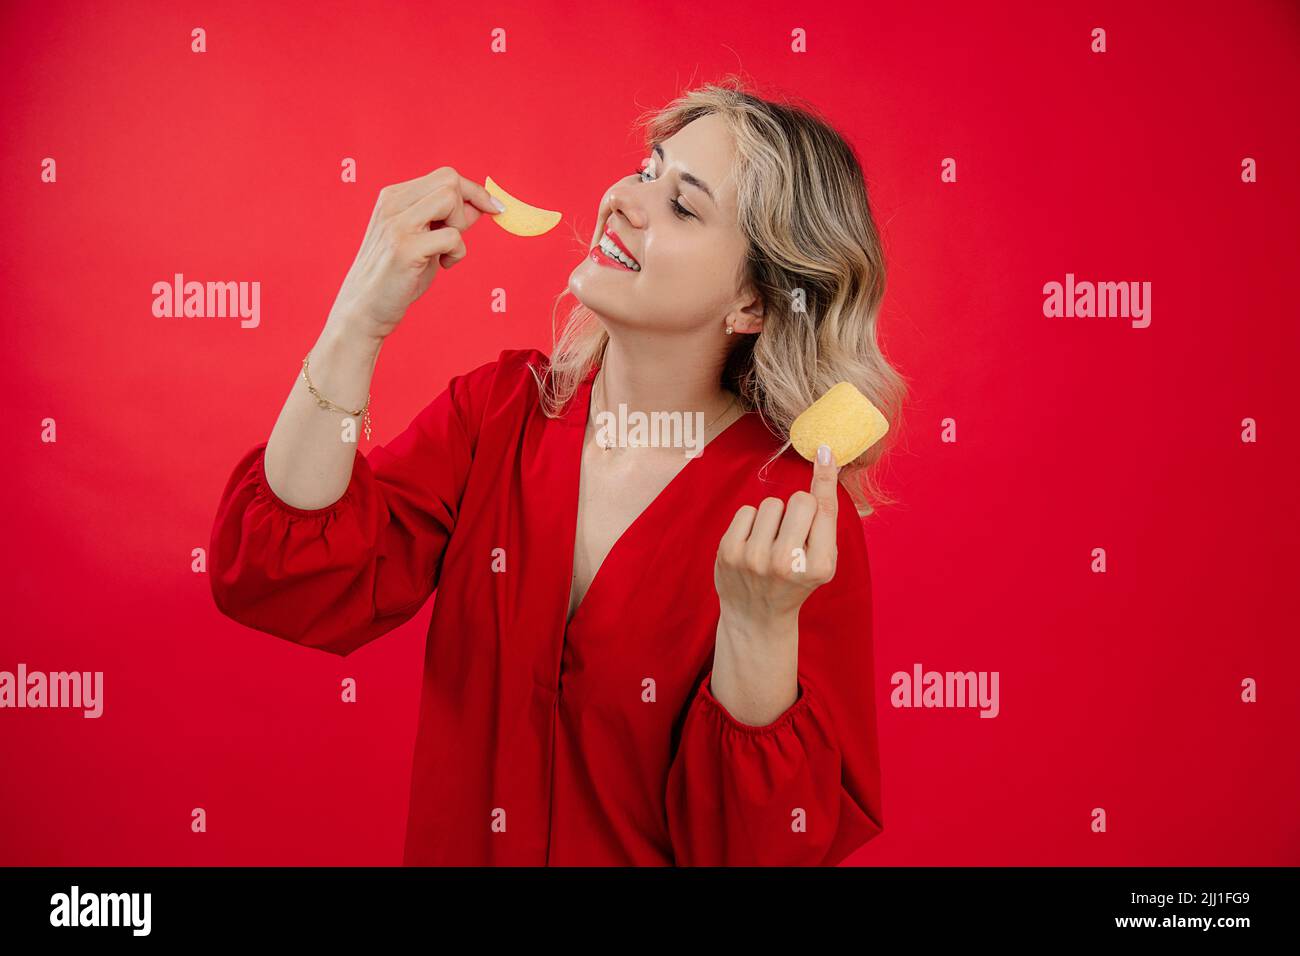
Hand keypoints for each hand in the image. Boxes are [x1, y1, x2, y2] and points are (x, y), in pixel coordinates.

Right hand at [327, 166, 501, 344]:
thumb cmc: (397, 276)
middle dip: (466, 208)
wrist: (364, 309)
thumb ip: (448, 220)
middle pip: (449, 181)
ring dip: (459, 228)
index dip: (474, 191)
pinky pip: (452, 237)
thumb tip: (481, 204)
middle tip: (454, 237)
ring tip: (445, 251)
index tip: (494, 208)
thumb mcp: (424, 240)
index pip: (445, 176)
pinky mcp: (404, 249)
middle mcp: (392, 204)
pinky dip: (458, 253)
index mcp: (393, 197)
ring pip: (449, 199)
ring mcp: (396, 225)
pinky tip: (443, 266)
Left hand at [714, 444, 839, 634]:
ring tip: (771, 543)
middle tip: (792, 537)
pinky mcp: (730, 553)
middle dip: (798, 510)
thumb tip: (825, 456)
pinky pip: (747, 511)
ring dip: (773, 518)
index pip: (823, 507)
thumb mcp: (822, 558)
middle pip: (799, 500)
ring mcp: (755, 559)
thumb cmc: (795, 580)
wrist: (756, 616)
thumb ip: (827, 515)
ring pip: (771, 503)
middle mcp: (787, 563)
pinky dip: (751, 523)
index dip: (824, 478)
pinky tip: (753, 545)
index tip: (823, 450)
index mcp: (819, 567)